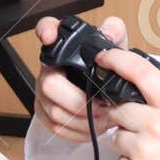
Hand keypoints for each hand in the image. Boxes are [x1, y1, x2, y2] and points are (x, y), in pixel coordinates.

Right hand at [31, 14, 130, 145]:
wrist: (108, 92)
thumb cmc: (108, 68)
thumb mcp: (115, 48)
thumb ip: (115, 33)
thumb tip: (109, 32)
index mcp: (65, 47)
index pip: (46, 28)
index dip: (45, 30)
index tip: (50, 37)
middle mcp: (50, 67)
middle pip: (50, 85)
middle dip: (79, 101)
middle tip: (101, 106)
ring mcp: (44, 91)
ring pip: (55, 111)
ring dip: (83, 120)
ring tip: (103, 119)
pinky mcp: (45, 113)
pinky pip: (56, 127)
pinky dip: (78, 131)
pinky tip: (93, 127)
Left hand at [95, 46, 159, 159]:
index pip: (140, 73)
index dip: (117, 59)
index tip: (107, 57)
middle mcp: (156, 128)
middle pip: (120, 108)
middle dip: (127, 115)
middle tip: (148, 130)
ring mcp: (142, 152)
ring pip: (117, 136)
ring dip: (129, 142)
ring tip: (155, 155)